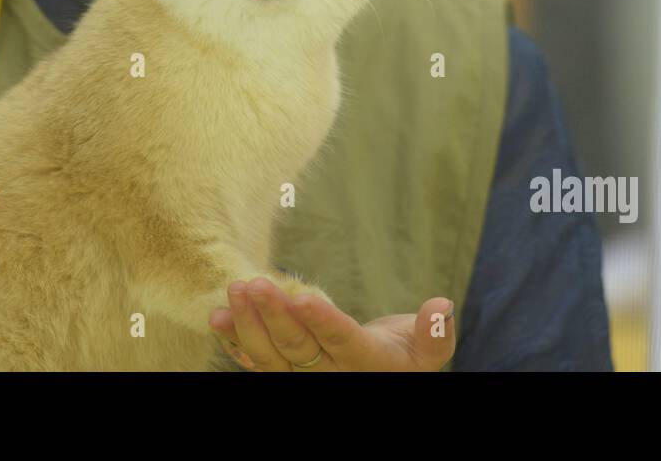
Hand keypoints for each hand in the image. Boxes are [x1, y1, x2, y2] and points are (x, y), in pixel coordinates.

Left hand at [208, 277, 455, 371]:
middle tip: (255, 285)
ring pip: (271, 356)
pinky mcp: (284, 370)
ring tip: (235, 291)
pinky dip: (235, 339)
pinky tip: (218, 317)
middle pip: (298, 348)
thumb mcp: (427, 350)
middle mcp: (331, 375)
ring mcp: (303, 376)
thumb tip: (442, 307)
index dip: (322, 322)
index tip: (304, 297)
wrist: (381, 375)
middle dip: (274, 316)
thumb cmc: (405, 356)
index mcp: (366, 365)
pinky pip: (256, 359)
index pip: (341, 341)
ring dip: (249, 324)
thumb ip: (435, 334)